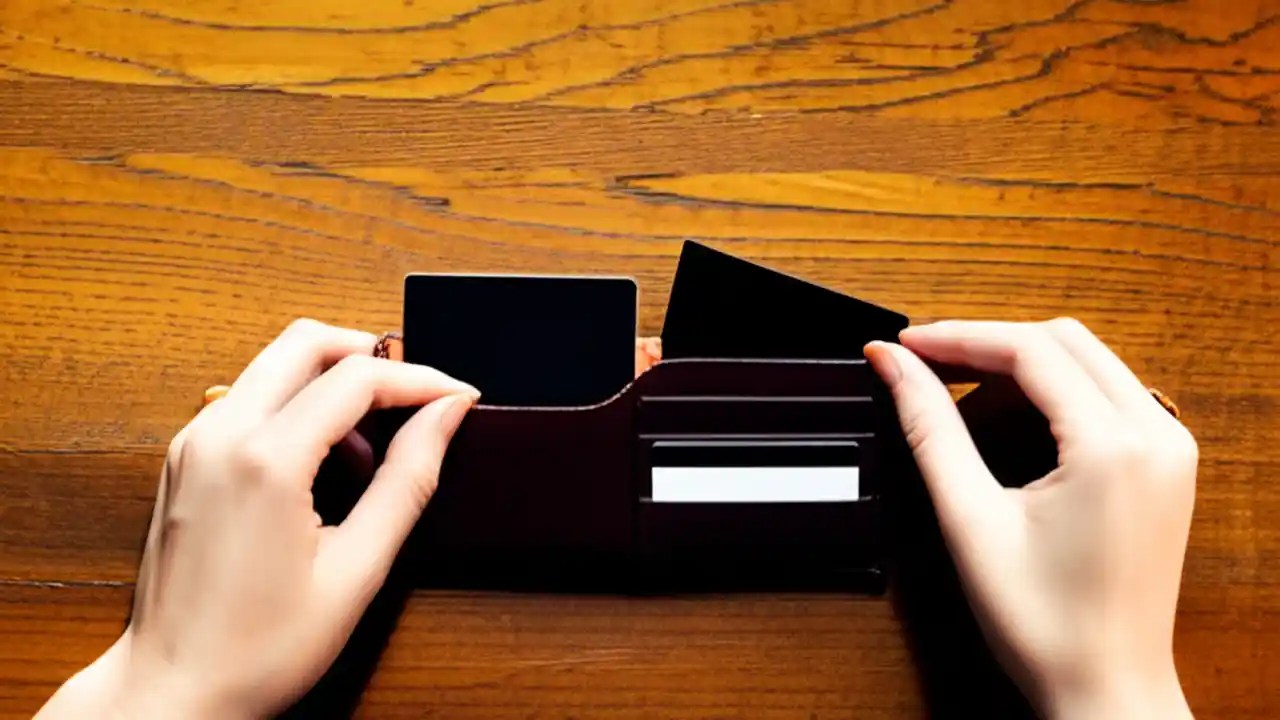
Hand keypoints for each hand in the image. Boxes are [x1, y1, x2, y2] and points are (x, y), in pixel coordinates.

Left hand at [37, 319, 479, 718]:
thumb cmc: (258, 649)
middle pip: (306, 340)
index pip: (357, 377)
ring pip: (274, 363)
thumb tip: (445, 417)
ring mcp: (193, 442)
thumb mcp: (357, 568)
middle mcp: (219, 435)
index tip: (457, 396)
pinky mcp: (185, 457)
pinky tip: (325, 462)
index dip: (419, 378)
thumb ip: (409, 481)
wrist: (173, 690)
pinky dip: (297, 406)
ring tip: (372, 450)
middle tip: (416, 397)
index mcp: (265, 460)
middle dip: (372, 355)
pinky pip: (249, 397)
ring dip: (332, 382)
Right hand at [866, 319, 1196, 719]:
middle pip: (1063, 341)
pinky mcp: (1166, 464)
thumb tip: (894, 366)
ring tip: (957, 386)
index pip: (1030, 350)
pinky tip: (1006, 412)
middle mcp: (1158, 436)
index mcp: (1116, 447)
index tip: (908, 344)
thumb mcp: (970, 517)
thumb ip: (929, 428)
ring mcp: (1170, 448)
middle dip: (987, 342)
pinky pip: (1109, 392)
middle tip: (925, 361)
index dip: (959, 336)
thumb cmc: (1047, 624)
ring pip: (1088, 359)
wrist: (1104, 687)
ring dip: (1020, 362)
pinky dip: (1053, 388)